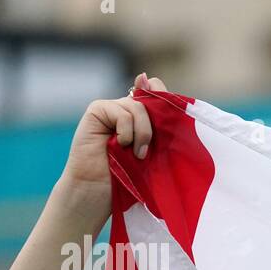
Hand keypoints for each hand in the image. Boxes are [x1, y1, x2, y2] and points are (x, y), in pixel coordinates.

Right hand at [55, 72, 169, 221]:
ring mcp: (111, 109)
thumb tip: (149, 77)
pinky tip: (121, 145)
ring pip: (138, 107)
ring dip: (143, 133)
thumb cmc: (128, 178)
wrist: (98, 192)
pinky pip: (123, 112)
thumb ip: (155, 121)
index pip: (158, 96)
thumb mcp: (151, 149)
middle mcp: (127, 110)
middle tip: (148, 150)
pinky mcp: (97, 111)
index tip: (173, 116)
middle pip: (151, 100)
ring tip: (137, 155)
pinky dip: (127, 131)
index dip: (165, 102)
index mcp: (143, 119)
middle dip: (156, 125)